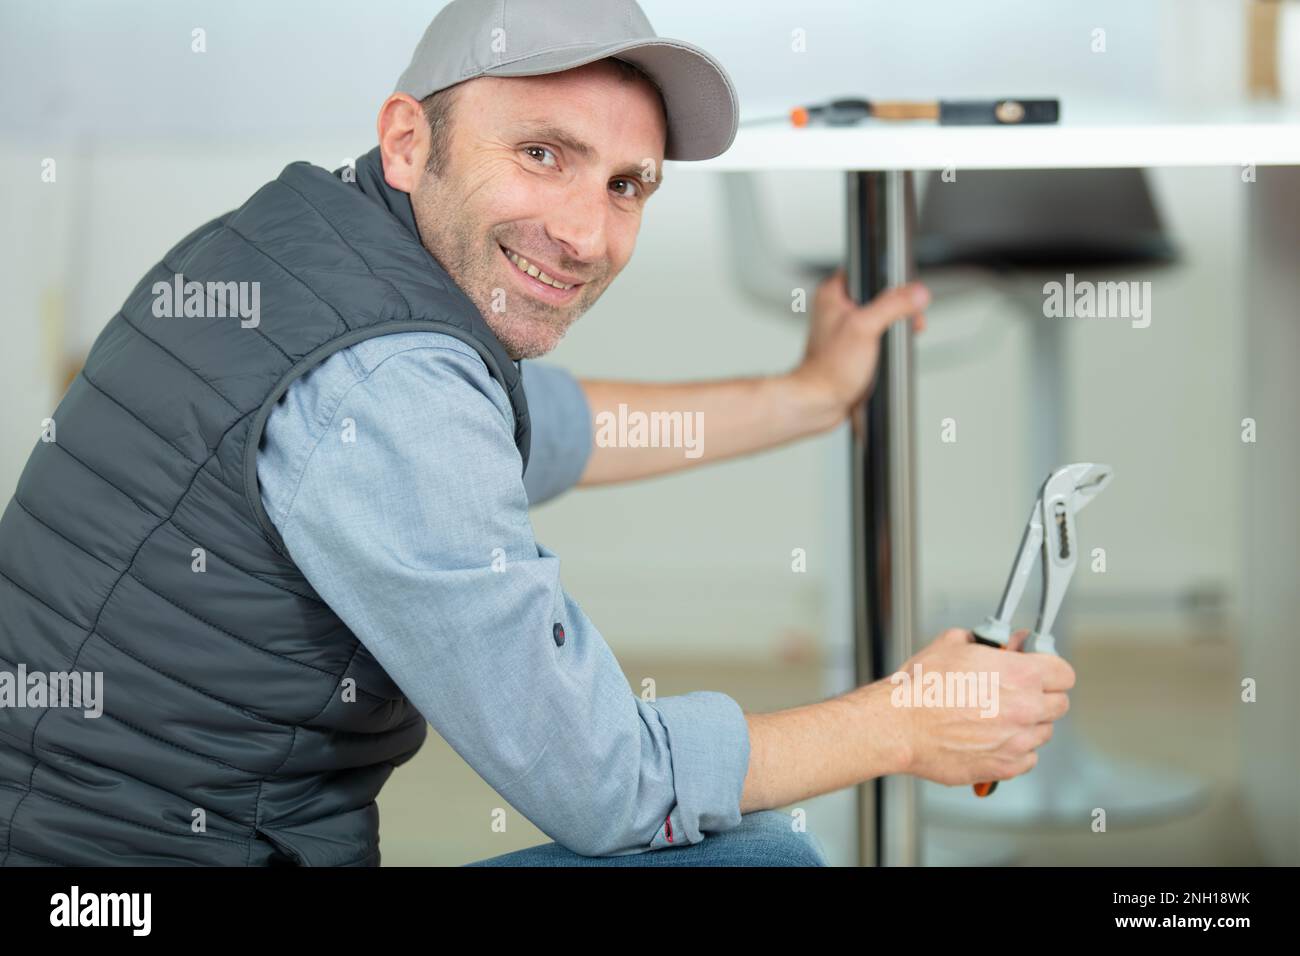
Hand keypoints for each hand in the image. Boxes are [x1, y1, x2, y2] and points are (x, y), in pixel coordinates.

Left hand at [790, 268, 928, 428]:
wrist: (818, 402)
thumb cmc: (829, 369)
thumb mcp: (865, 328)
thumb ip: (892, 306)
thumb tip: (917, 293)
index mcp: (833, 294)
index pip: (868, 269)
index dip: (890, 280)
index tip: (904, 295)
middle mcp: (837, 308)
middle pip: (880, 296)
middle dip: (898, 310)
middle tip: (905, 323)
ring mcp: (844, 329)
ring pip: (881, 318)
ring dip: (893, 330)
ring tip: (892, 343)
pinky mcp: (851, 348)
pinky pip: (877, 338)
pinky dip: (886, 345)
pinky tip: (886, 357)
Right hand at [893, 628, 1074, 786]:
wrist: (899, 725)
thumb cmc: (920, 687)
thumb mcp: (952, 645)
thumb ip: (988, 642)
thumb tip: (1004, 642)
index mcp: (1020, 675)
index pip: (1064, 673)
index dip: (1051, 669)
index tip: (1041, 669)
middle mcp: (1026, 709)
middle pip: (1059, 704)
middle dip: (1042, 696)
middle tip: (1019, 693)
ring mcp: (1017, 741)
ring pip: (1044, 732)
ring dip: (1029, 724)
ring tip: (999, 717)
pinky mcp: (1004, 766)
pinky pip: (1028, 759)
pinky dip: (1016, 750)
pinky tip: (993, 739)